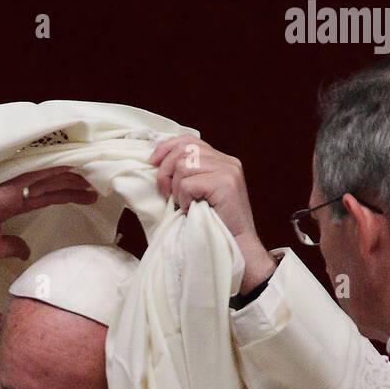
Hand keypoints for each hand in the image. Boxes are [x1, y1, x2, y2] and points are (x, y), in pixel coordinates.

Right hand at [0, 168, 96, 277]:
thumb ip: (11, 246)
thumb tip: (25, 248)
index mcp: (3, 209)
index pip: (41, 199)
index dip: (63, 196)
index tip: (85, 196)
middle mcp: (3, 197)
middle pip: (44, 188)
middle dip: (70, 187)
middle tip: (95, 187)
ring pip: (39, 182)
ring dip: (64, 180)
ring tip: (88, 179)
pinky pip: (26, 183)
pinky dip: (46, 176)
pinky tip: (65, 172)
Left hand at [151, 134, 275, 293]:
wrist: (237, 248)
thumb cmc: (213, 226)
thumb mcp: (198, 195)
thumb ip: (187, 176)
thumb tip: (156, 161)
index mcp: (222, 161)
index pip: (189, 140)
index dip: (167, 147)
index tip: (153, 162)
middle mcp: (227, 161)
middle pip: (183, 149)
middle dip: (166, 170)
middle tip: (166, 194)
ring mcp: (228, 170)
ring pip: (184, 165)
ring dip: (177, 189)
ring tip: (185, 205)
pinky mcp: (225, 183)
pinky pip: (189, 183)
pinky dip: (184, 199)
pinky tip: (191, 210)